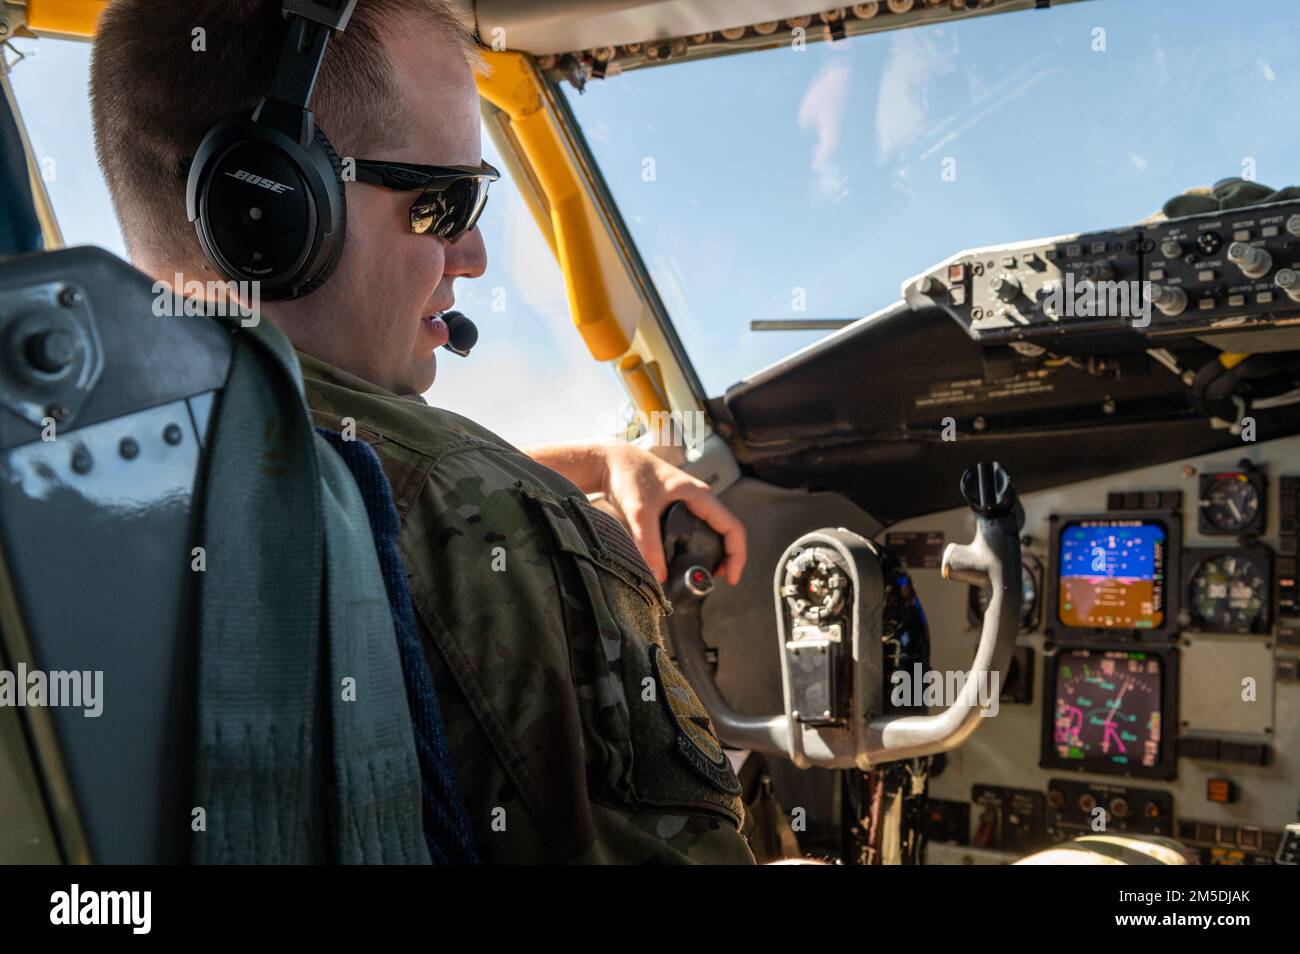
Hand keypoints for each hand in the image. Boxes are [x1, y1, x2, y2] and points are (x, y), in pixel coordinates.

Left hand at [600, 444, 746, 585]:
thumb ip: (649, 544)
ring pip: (714, 530)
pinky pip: (699, 529)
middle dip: (727, 557)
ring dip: (715, 553)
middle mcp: (699, 499)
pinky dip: (699, 547)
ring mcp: (690, 503)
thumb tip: (660, 576)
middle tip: (715, 579)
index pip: (732, 527)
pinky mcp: (677, 508)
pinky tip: (687, 560)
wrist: (613, 461)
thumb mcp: (639, 512)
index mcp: (700, 496)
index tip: (730, 578)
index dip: (737, 555)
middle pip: (726, 531)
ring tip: (703, 573)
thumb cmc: (629, 476)